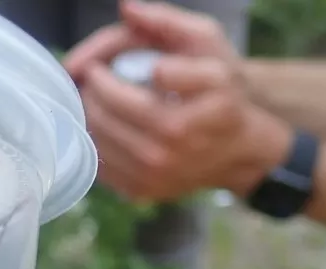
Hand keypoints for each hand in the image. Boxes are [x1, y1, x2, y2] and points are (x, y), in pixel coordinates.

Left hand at [64, 0, 291, 201]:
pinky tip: (106, 126)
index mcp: (197, 99)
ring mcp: (156, 171)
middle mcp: (176, 140)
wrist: (237, 151)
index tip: (103, 64)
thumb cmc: (219, 91)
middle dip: (91, 88)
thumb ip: (166, 21)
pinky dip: (93, 140)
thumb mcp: (207, 43)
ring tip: (96, 98)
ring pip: (97, 137)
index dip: (108, 68)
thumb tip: (126, 9)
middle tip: (92, 76)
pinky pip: (98, 163)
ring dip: (88, 112)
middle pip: (108, 110)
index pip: (141, 80)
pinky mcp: (140, 192)